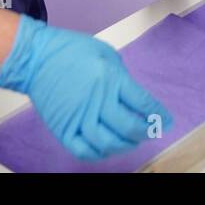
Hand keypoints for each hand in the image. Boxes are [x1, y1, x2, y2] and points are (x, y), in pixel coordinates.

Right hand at [0, 16, 171, 160]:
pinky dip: (99, 154)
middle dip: (146, 132)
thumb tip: (135, 102)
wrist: (37, 57)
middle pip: (128, 127)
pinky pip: (84, 150)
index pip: (142, 103)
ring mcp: (78, 117)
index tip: (167, 121)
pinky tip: (108, 147)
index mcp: (110, 78)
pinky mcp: (62, 128)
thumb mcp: (107, 55)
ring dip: (125, 145)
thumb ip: (122, 79)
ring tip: (132, 140)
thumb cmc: (72, 51)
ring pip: (108, 143)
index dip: (158, 115)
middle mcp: (96, 100)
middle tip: (151, 131)